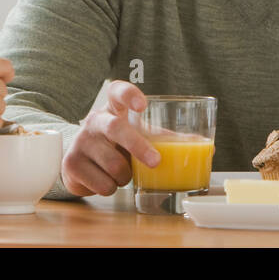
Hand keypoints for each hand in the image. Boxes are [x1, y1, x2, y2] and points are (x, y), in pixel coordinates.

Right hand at [61, 80, 158, 196]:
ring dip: (125, 177)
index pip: (116, 91)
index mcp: (112, 108)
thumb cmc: (118, 144)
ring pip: (113, 165)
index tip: (142, 104)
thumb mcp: (140, 135)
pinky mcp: (71, 164)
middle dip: (137, 146)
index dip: (129, 94)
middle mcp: (94, 120)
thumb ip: (167, 138)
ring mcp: (81, 142)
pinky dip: (112, 188)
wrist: (81, 161)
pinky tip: (105, 179)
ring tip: (122, 172)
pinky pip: (102, 184)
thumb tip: (207, 147)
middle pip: (115, 128)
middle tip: (156, 161)